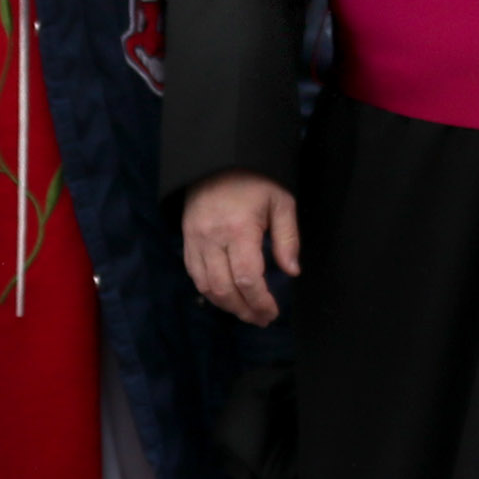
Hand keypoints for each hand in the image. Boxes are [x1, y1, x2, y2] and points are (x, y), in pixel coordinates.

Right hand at [182, 172, 299, 326]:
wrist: (217, 160)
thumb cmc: (254, 180)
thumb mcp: (281, 202)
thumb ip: (287, 238)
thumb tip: (292, 272)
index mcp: (238, 229)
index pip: (247, 278)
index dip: (260, 302)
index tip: (272, 312)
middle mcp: (212, 239)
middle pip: (224, 289)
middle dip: (244, 310)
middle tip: (261, 319)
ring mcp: (195, 241)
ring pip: (206, 287)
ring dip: (227, 305)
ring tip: (246, 312)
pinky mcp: (187, 240)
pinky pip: (195, 275)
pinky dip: (210, 292)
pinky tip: (226, 297)